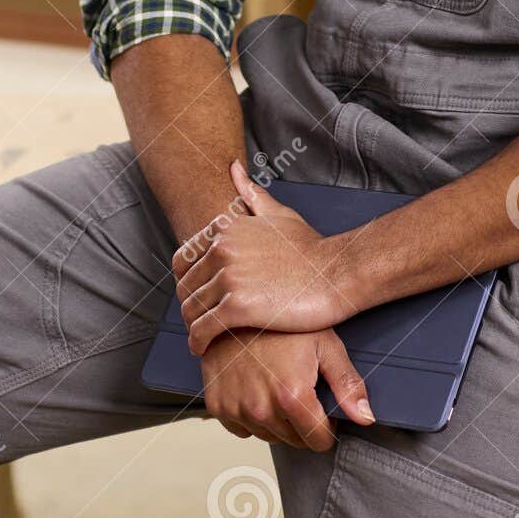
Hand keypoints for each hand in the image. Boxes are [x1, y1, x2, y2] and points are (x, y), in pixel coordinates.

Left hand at [173, 160, 358, 345]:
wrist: (335, 273)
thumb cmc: (310, 249)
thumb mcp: (279, 214)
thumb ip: (251, 194)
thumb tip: (232, 168)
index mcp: (227, 229)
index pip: (183, 259)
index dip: (186, 280)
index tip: (197, 293)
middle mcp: (222, 249)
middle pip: (185, 285)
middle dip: (189, 305)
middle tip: (199, 319)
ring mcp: (229, 277)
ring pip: (191, 309)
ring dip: (192, 326)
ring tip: (201, 338)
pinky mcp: (238, 307)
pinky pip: (203, 329)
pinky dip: (198, 342)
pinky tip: (203, 349)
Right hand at [198, 327, 374, 450]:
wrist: (235, 302)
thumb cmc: (282, 319)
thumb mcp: (324, 342)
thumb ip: (347, 384)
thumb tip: (366, 418)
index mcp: (292, 396)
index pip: (318, 441)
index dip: (326, 428)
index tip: (323, 411)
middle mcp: (262, 409)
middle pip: (293, 440)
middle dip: (302, 422)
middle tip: (300, 387)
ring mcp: (236, 408)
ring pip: (267, 435)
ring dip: (276, 419)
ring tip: (277, 381)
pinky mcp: (216, 404)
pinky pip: (241, 427)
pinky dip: (249, 414)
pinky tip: (255, 386)